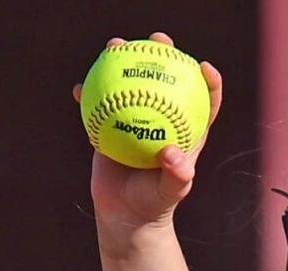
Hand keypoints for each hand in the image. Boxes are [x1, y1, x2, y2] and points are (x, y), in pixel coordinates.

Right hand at [75, 32, 224, 237]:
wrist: (127, 214)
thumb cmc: (155, 203)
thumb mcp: (170, 192)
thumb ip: (177, 175)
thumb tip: (173, 154)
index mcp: (186, 131)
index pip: (204, 101)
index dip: (208, 81)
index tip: (203, 66)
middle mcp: (162, 118)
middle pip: (167, 80)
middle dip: (165, 54)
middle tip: (158, 40)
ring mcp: (136, 119)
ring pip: (131, 83)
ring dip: (123, 61)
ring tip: (114, 46)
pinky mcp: (111, 125)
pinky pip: (99, 104)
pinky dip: (88, 95)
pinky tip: (79, 89)